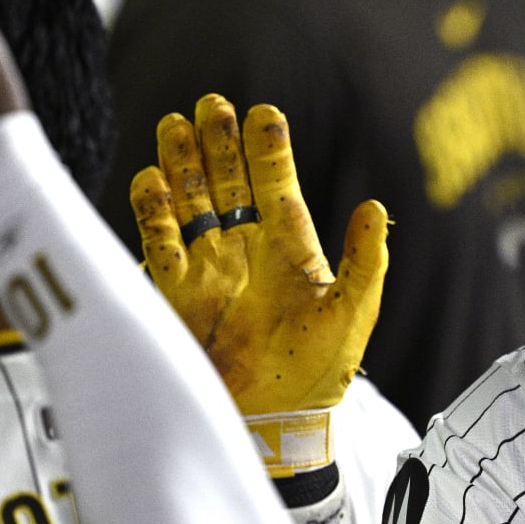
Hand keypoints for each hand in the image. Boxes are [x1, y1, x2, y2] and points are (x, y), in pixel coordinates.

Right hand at [131, 95, 387, 471]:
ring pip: (191, 203)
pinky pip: (161, 244)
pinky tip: (150, 179)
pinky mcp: (178, 294)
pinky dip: (154, 213)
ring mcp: (210, 268)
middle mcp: (247, 249)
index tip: (263, 112)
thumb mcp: (353, 309)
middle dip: (218, 144)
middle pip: (227, 183)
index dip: (268, 149)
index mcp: (291, 247)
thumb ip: (364, 258)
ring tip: (176, 123)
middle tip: (211, 103)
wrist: (277, 420)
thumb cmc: (321, 368)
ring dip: (183, 166)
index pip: (276, 184)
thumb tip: (374, 205)